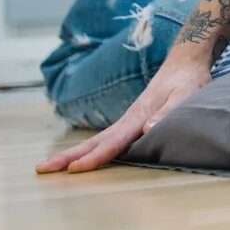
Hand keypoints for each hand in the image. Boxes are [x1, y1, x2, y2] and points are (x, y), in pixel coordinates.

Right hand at [35, 56, 210, 173]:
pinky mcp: (132, 119)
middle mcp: (128, 118)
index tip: (75, 169)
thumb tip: (147, 129)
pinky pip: (106, 137)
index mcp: (138, 115)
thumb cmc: (188, 80)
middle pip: (94, 141)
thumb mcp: (185, 95)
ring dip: (73, 152)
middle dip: (68, 156)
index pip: (113, 141)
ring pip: (97, 139)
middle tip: (42, 169)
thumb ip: (167, 113)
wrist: (185, 61)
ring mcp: (128, 119)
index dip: (95, 157)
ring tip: (51, 165)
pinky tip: (82, 156)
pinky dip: (90, 148)